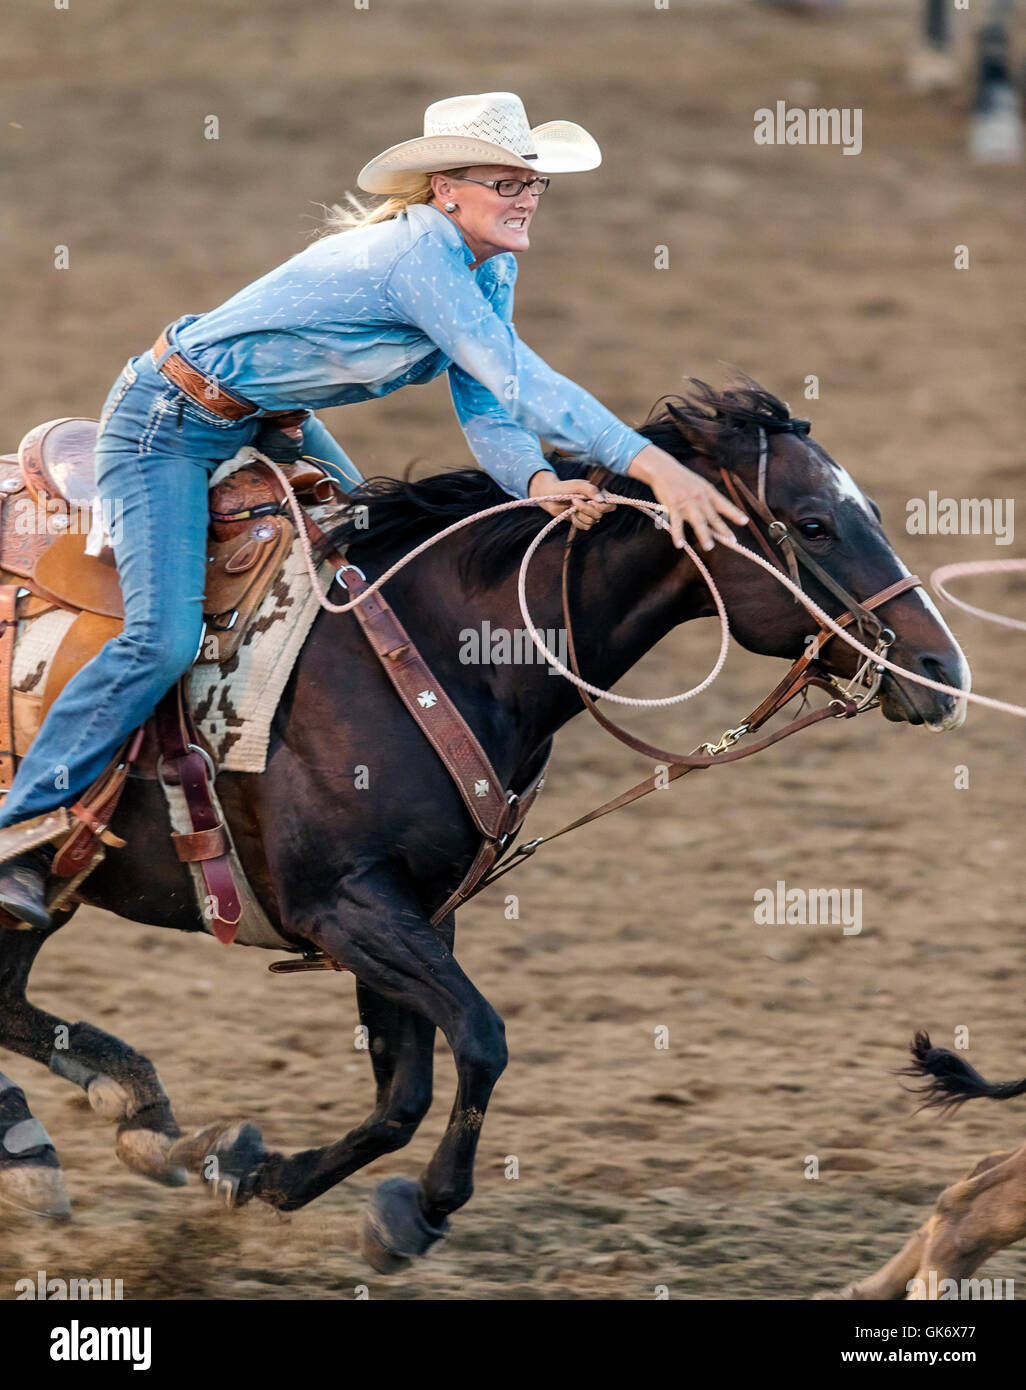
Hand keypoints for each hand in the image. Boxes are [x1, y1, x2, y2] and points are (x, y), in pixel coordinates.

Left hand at [527, 470, 615, 530]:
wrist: (550, 497)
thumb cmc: (564, 488)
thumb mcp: (577, 485)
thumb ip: (590, 490)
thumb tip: (602, 500)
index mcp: (599, 494)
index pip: (611, 505)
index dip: (603, 507)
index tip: (591, 502)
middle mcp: (597, 505)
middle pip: (600, 514)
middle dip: (586, 509)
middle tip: (574, 501)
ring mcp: (590, 514)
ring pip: (592, 521)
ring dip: (579, 514)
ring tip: (571, 506)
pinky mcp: (583, 521)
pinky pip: (585, 527)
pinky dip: (577, 521)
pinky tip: (571, 514)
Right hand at [627, 444, 747, 550]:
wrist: (664, 470)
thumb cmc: (684, 481)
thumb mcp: (699, 487)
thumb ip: (707, 504)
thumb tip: (714, 525)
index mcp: (708, 492)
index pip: (724, 504)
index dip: (734, 513)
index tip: (745, 521)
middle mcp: (700, 497)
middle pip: (713, 516)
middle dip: (722, 529)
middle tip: (732, 541)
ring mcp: (687, 501)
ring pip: (697, 520)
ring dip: (704, 534)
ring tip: (709, 547)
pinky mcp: (673, 505)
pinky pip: (676, 522)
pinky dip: (678, 534)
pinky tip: (679, 544)